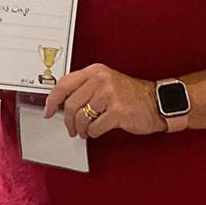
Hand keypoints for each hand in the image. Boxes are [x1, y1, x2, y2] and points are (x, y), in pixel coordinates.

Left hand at [44, 64, 166, 139]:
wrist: (157, 102)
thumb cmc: (131, 95)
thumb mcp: (106, 84)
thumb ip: (85, 89)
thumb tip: (61, 104)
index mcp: (95, 71)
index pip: (64, 84)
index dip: (52, 100)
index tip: (48, 111)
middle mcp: (100, 80)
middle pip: (70, 104)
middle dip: (67, 121)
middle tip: (71, 129)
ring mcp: (109, 95)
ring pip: (81, 118)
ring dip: (81, 129)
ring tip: (85, 131)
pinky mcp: (117, 111)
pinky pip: (95, 127)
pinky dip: (94, 133)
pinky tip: (98, 131)